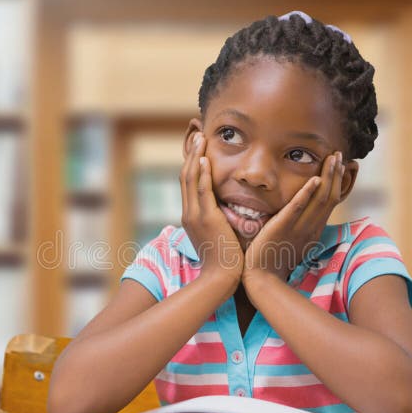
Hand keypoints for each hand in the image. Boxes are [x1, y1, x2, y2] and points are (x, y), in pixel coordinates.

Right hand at [180, 132, 243, 284]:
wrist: (221, 277)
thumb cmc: (224, 260)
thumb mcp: (217, 235)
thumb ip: (218, 220)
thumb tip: (226, 210)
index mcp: (191, 216)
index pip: (188, 184)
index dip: (192, 163)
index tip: (197, 148)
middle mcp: (189, 213)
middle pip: (185, 176)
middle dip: (191, 154)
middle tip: (197, 134)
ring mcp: (195, 215)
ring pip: (190, 179)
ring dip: (195, 156)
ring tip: (200, 138)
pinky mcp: (206, 218)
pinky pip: (202, 191)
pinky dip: (202, 174)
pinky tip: (204, 159)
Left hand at [243, 151, 345, 284]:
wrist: (261, 279)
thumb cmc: (273, 260)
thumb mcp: (293, 240)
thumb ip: (299, 225)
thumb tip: (301, 212)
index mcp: (314, 230)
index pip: (330, 202)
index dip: (337, 183)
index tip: (341, 166)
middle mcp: (311, 228)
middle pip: (329, 197)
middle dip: (336, 174)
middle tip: (339, 154)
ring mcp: (298, 228)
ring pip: (319, 200)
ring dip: (327, 177)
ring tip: (332, 158)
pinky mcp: (283, 228)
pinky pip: (297, 208)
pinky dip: (306, 193)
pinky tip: (314, 179)